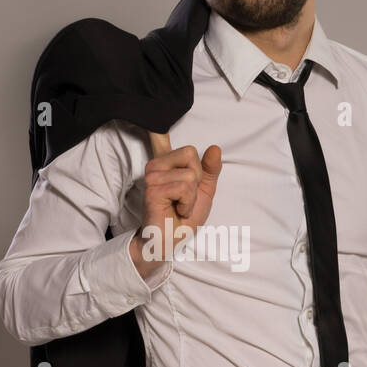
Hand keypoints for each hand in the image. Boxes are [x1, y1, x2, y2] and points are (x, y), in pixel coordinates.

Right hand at [130, 132, 221, 278]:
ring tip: (180, 207)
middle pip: (191, 154)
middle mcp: (155, 165)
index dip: (159, 129)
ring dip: (192, 197)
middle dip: (197, 180)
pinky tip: (176, 211)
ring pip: (190, 173)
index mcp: (166, 163)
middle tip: (184, 198)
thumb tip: (215, 148)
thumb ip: (210, 170)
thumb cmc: (183, 218)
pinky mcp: (153, 189)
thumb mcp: (204, 191)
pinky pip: (185, 186)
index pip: (162, 137)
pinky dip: (188, 203)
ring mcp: (152, 176)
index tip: (152, 126)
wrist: (170, 241)